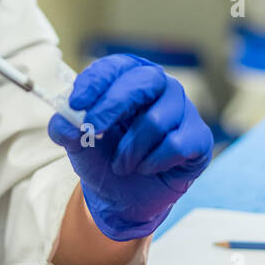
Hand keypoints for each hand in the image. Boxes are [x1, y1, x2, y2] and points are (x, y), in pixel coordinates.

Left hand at [48, 54, 212, 240]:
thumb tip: (67, 121)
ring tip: (122, 165)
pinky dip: (153, 162)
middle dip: (112, 107)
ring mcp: (183, 109)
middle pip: (143, 82)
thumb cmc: (104, 159)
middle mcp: (160, 86)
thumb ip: (65, 128)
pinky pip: (176, 145)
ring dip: (130, 150)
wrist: (124, 198)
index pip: (116, 66)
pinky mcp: (199, 137)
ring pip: (157, 121)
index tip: (77, 103)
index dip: (97, 81)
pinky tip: (146, 168)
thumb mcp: (77, 143)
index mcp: (129, 77)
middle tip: (93, 130)